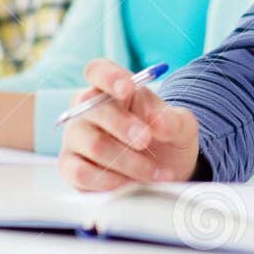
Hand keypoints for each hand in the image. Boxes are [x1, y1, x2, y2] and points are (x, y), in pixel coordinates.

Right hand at [58, 59, 199, 190]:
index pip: (98, 70)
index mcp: (114, 89)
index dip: (109, 77)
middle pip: (94, 109)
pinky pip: (81, 172)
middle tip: (147, 141)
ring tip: (153, 171)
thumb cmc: (167, 139)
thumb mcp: (182, 126)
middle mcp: (88, 110)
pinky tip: (130, 183)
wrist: (164, 170)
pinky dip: (110, 180)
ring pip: (93, 144)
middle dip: (125, 126)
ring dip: (128, 161)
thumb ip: (173, 120)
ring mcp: (76, 138)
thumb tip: (159, 122)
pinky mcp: (71, 167)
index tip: (128, 89)